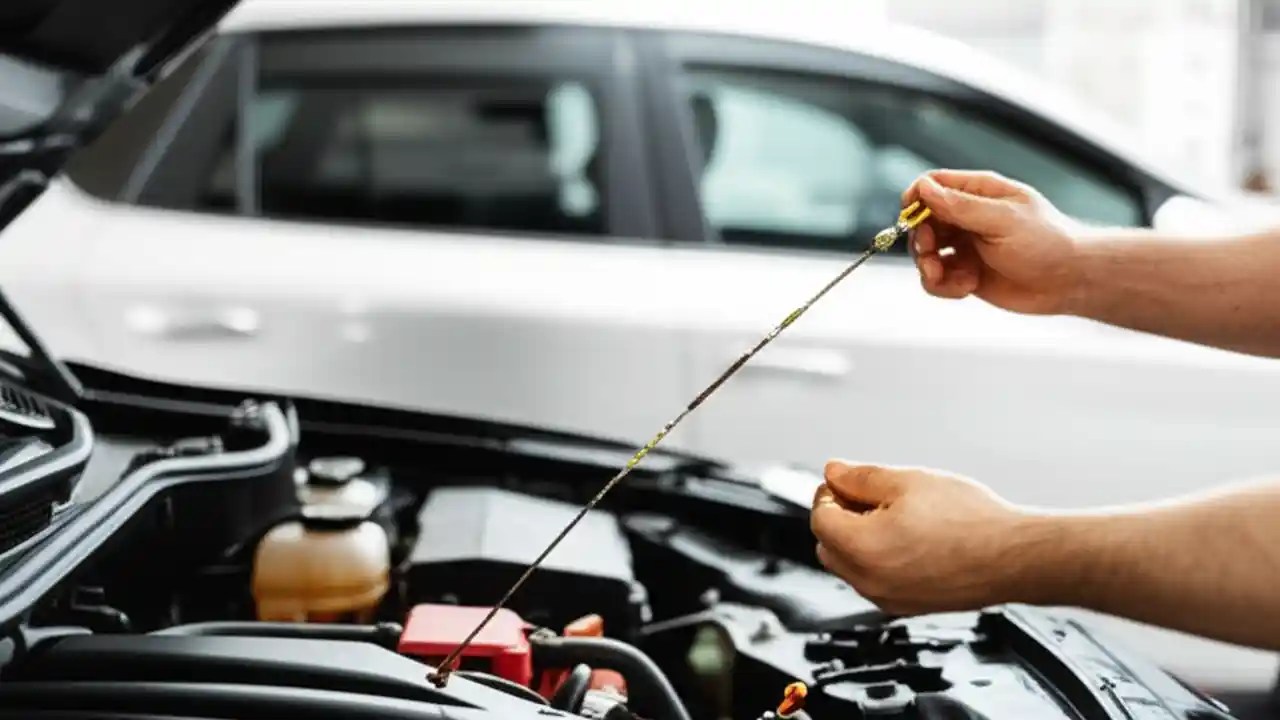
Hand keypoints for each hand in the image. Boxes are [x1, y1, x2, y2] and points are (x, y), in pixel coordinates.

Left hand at [810, 460, 1039, 614]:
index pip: (820, 518)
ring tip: (895, 516)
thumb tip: (833, 472)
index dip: (831, 493)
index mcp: (861, 548)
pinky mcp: (908, 606)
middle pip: (829, 546)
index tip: (848, 482)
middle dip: (840, 518)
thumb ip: (860, 477)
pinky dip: (878, 560)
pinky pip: (875, 582)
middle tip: (869, 496)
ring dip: (858, 540)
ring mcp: (888, 598)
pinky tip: (909, 539)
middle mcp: (868, 581)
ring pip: (850, 567)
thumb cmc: (969, 520)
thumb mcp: (907, 481)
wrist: (1014, 556)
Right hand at [904, 169, 1080, 314]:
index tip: (911, 217)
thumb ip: (961, 206)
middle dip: (920, 240)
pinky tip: (968, 288)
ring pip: (924, 253)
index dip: (915, 199)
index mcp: (979, 192)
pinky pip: (937, 279)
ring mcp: (965, 246)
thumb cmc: (1047, 242)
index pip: (932, 184)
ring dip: (929, 268)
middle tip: (931, 253)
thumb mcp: (1002, 220)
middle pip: (921, 221)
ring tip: (948, 278)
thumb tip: (924, 189)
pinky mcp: (965, 273)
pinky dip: (944, 286)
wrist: (1070, 281)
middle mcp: (968, 217)